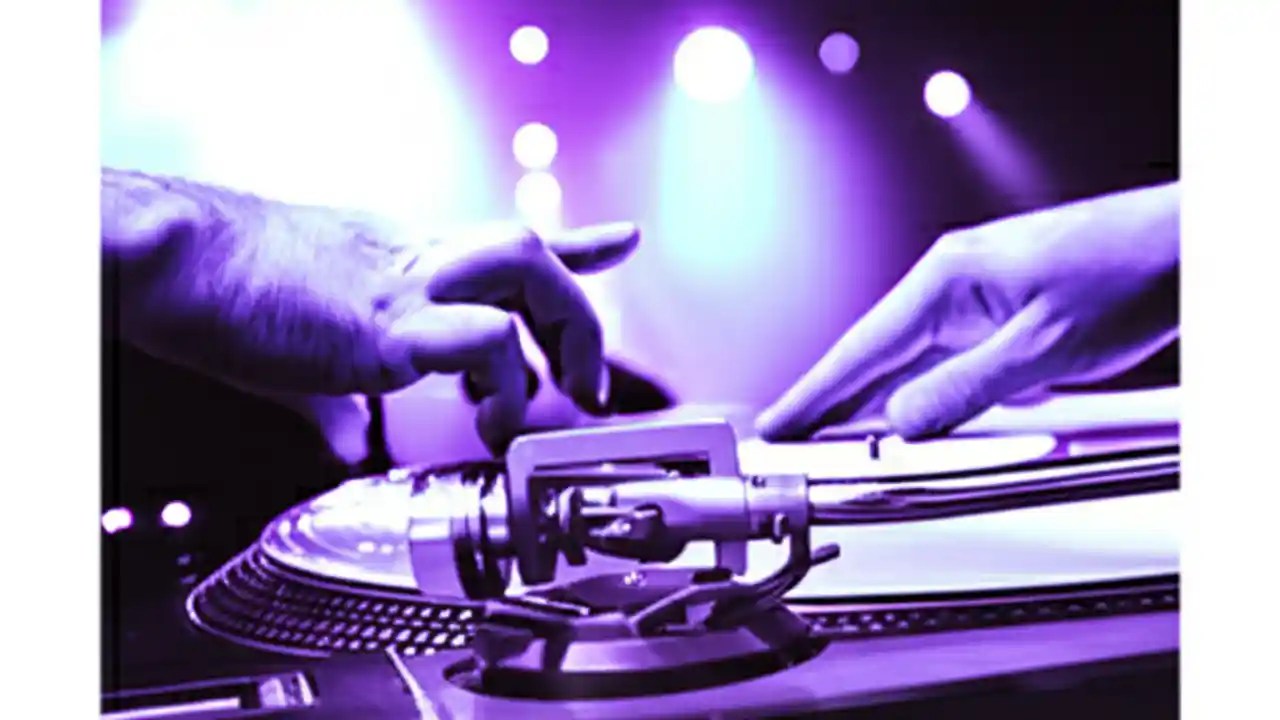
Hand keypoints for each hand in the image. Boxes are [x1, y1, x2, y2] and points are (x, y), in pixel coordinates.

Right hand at [106, 170, 638, 452]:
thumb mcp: (305, 351)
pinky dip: (500, 378)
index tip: (621, 242)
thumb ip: (340, 399)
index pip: (505, 242)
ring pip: (522, 265)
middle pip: (530, 249)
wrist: (173, 259)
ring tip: (544, 401)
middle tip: (583, 384)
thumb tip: (353, 440)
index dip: (575, 245)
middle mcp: (414, 261)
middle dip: (577, 314)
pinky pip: (475, 336)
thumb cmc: (225, 295)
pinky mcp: (381, 324)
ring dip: (557, 331)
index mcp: (404, 260)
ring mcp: (401, 285)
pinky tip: (486, 419)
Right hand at [756, 182, 1179, 441]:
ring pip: (913, 358)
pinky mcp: (1006, 305)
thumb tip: (903, 422)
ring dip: (881, 398)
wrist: (1190, 242)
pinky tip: (917, 412)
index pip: (862, 350)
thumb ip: (963, 391)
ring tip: (839, 435)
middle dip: (833, 398)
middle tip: (791, 437)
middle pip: (877, 353)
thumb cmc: (1130, 272)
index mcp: (946, 281)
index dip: (815, 394)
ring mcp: (979, 292)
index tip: (778, 424)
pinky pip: (949, 355)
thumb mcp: (1042, 350)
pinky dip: (927, 388)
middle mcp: (953, 280)